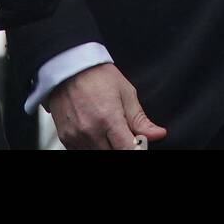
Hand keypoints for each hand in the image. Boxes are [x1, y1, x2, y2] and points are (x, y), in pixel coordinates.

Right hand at [48, 63, 166, 149]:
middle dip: (121, 146)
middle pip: (113, 154)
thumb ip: (141, 120)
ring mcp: (76, 136)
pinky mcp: (65, 139)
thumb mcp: (126, 92)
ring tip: (108, 129)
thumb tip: (158, 135)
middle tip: (122, 131)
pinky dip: (92, 146)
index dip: (136, 149)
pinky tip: (95, 131)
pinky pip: (82, 151)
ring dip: (107, 146)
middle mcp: (90, 131)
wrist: (69, 68)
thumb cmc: (98, 76)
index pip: (127, 150)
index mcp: (109, 118)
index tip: (138, 145)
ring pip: (97, 154)